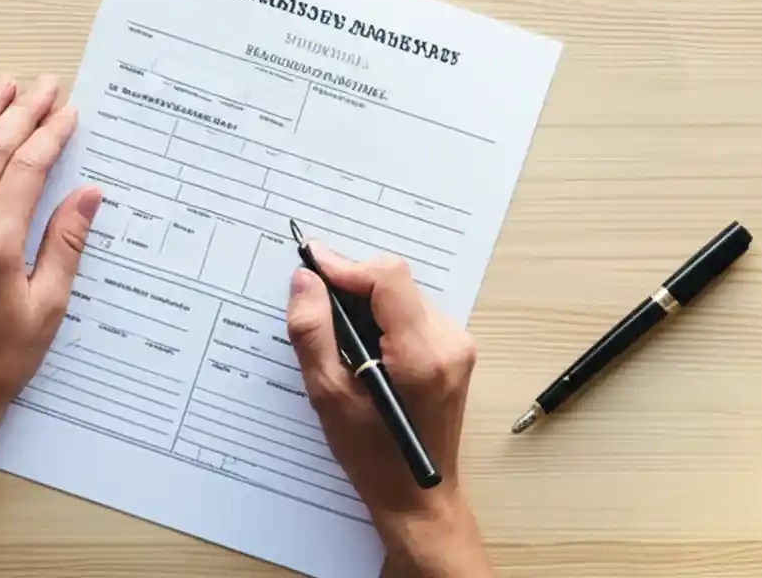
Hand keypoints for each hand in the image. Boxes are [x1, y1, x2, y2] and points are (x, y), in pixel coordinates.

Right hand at [286, 245, 489, 576]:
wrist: (419, 497)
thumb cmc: (372, 458)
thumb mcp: (328, 397)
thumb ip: (313, 333)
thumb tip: (304, 281)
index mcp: (420, 354)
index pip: (387, 277)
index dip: (344, 265)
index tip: (309, 265)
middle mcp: (448, 342)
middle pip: (395, 281)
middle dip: (351, 284)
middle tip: (315, 306)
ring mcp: (457, 346)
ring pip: (402, 294)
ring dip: (366, 303)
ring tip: (338, 338)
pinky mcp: (454, 352)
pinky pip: (411, 313)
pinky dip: (382, 318)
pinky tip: (363, 350)